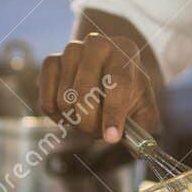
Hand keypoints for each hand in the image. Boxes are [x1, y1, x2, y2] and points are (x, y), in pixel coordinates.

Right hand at [39, 32, 160, 141]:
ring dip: (75, 120)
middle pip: (85, 91)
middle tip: (98, 133)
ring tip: (87, 119)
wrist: (106, 70)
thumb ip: (144, 127)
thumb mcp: (144, 107)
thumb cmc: (128, 92)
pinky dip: (57, 116)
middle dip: (90, 122)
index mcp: (126, 51)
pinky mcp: (50, 61)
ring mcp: (70, 50)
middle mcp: (97, 44)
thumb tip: (138, 147)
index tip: (111, 137)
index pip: (117, 82)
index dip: (113, 113)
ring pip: (65, 98)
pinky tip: (69, 115)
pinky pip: (47, 100)